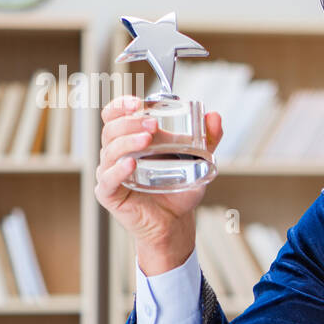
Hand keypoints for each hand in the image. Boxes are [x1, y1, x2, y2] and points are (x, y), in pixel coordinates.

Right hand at [94, 95, 223, 273]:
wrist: (175, 221)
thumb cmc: (178, 188)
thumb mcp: (197, 160)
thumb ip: (207, 139)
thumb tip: (214, 117)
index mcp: (129, 140)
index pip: (115, 116)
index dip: (121, 105)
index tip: (137, 102)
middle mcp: (115, 154)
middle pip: (111, 130)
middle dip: (130, 122)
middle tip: (152, 124)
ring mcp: (110, 173)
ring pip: (109, 151)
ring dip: (127, 142)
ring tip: (146, 139)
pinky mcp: (109, 194)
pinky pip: (108, 179)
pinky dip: (118, 170)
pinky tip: (130, 165)